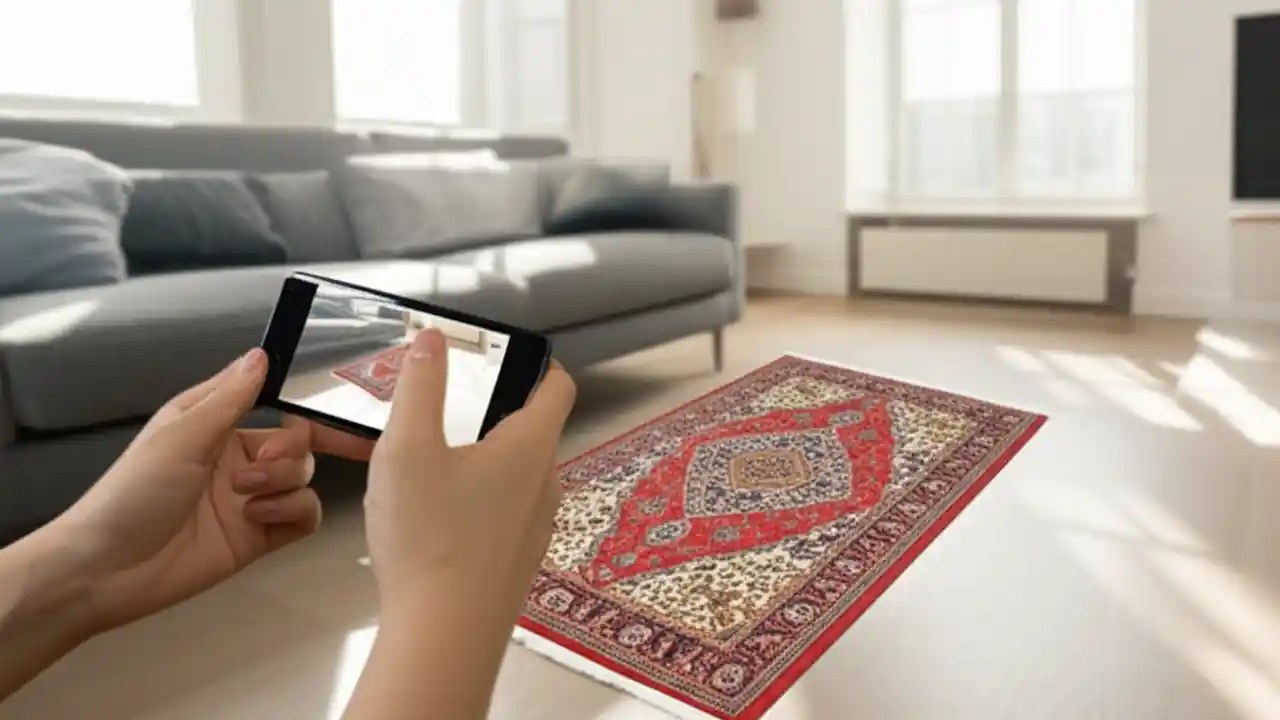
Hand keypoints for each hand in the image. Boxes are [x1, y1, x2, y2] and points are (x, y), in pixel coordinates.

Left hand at [55, 349, 373, 631]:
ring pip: (305, 479)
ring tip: (246, 500)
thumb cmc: (130, 495)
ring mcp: (251, 499)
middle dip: (291, 454)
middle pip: (300, 443)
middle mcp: (238, 459)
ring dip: (283, 484)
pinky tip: (259, 520)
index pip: (277, 404)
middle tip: (262, 469)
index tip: (343, 409)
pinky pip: (304, 517)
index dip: (309, 407)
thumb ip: (230, 397)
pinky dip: (292, 514)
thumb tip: (262, 354)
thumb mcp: (180, 435)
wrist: (105, 572)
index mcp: (215, 425)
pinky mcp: (259, 537)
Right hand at [344, 329, 574, 719]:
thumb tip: (432, 340)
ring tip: (429, 464)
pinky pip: (505, 514)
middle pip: (531, 429)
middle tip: (447, 409)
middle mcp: (546, 483)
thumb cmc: (429, 542)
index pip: (557, 386)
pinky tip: (434, 517)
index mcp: (530, 446)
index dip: (538, 363)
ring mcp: (537, 526)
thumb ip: (420, 386)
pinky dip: (478, 502)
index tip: (510, 354)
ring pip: (516, 475)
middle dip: (492, 413)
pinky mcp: (518, 559)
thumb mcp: (406, 448)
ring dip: (482, 460)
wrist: (444, 637)